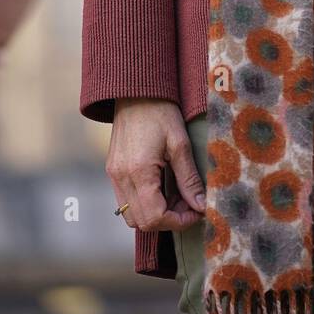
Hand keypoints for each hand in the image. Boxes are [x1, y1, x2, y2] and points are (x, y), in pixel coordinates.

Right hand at [106, 98, 206, 232]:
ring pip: (132, 215)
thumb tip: (200, 205)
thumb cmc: (160, 112)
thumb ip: (189, 178)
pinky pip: (126, 201)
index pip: (154, 217)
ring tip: (178, 197)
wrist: (136, 91)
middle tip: (189, 205)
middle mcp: (121, 178)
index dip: (178, 222)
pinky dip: (145, 204)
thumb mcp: (180, 144)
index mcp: (138, 171)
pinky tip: (163, 189)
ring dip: (156, 214)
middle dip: (169, 220)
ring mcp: (114, 176)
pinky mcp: (113, 171)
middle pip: (142, 222)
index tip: (196, 212)